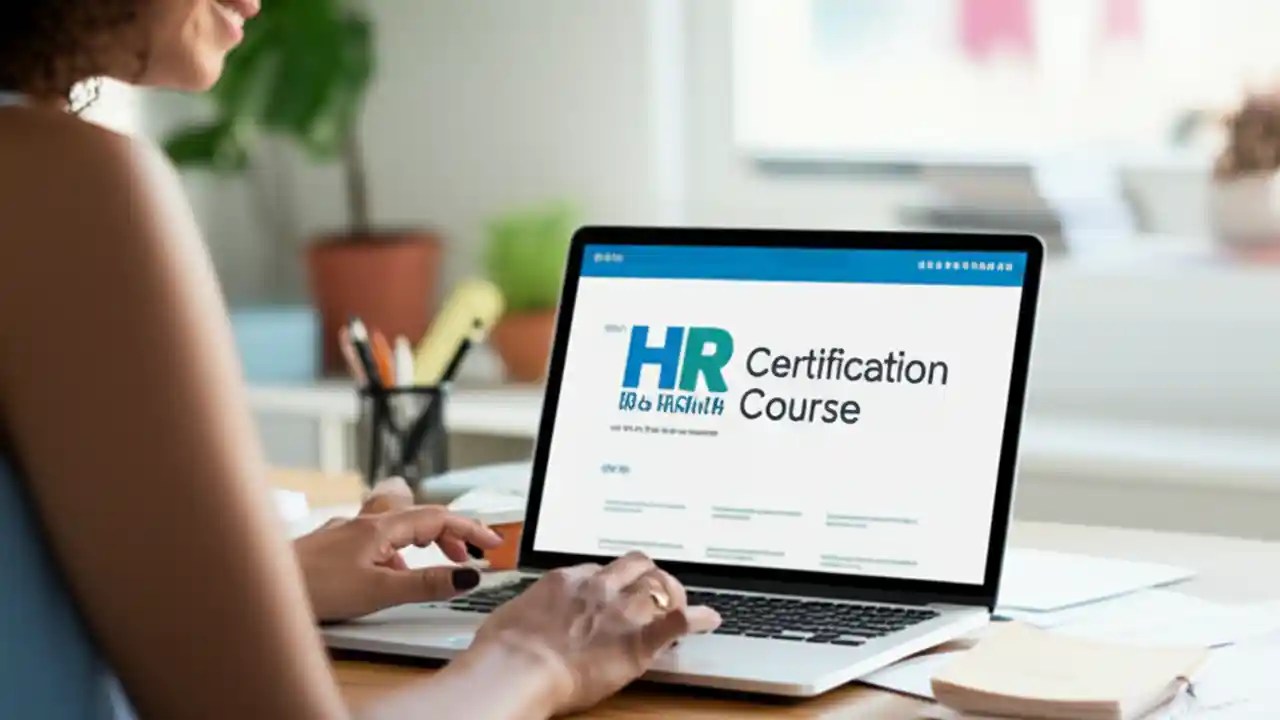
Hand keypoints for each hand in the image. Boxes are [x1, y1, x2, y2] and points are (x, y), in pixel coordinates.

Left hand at [294, 477, 502, 621]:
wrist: (261, 584)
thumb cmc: (313, 587)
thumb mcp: (379, 591)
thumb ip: (426, 584)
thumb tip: (466, 576)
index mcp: (381, 527)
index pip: (439, 518)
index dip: (470, 528)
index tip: (493, 542)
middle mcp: (364, 521)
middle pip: (419, 515)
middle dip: (448, 533)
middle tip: (465, 556)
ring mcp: (345, 531)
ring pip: (394, 524)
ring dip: (418, 541)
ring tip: (424, 569)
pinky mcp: (330, 544)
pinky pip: (372, 538)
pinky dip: (390, 551)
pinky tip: (381, 574)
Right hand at [458, 552, 720, 714]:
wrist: (516, 668)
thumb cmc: (505, 648)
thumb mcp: (512, 615)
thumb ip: (531, 611)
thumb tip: (525, 618)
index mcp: (568, 580)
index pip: (602, 569)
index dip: (614, 580)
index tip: (617, 589)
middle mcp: (600, 588)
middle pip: (638, 565)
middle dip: (649, 575)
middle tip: (655, 589)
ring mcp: (621, 612)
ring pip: (660, 586)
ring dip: (672, 593)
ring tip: (680, 603)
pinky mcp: (637, 642)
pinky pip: (677, 622)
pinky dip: (697, 619)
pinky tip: (709, 619)